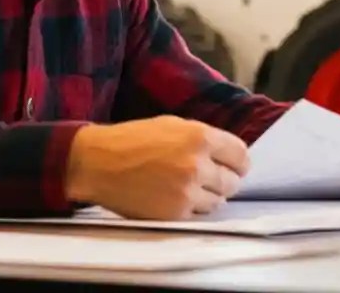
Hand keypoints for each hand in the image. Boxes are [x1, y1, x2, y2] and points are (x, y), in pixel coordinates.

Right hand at [65, 116, 248, 219]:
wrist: (97, 162)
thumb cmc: (132, 140)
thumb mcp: (172, 125)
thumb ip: (203, 138)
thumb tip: (228, 154)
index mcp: (200, 137)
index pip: (241, 156)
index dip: (237, 162)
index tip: (232, 166)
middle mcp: (197, 164)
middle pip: (232, 182)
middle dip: (223, 181)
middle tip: (207, 178)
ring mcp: (187, 191)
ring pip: (217, 202)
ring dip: (207, 197)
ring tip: (185, 187)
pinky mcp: (174, 213)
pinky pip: (197, 215)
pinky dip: (189, 208)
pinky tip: (172, 196)